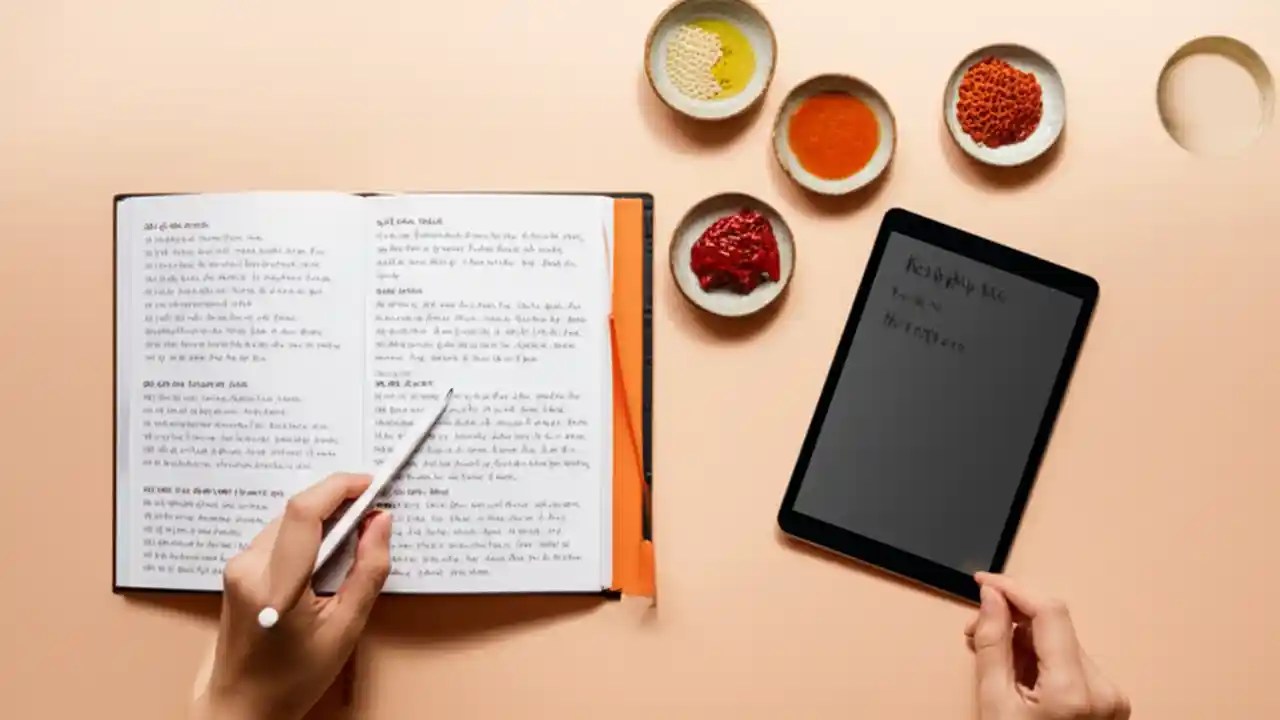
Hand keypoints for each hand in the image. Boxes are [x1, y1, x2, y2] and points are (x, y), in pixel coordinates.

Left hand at [190, 473, 392, 719]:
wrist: (242, 706)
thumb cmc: (294, 677)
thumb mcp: (346, 628)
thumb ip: (368, 571)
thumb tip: (381, 522)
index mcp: (275, 585)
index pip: (304, 513)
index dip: (339, 488)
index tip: (371, 485)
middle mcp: (248, 567)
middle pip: (297, 512)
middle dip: (337, 504)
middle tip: (372, 515)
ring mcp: (237, 567)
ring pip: (288, 521)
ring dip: (322, 520)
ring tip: (353, 542)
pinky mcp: (237, 570)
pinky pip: (278, 536)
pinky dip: (307, 535)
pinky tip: (326, 557)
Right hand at [966, 573, 1129, 719]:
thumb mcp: (994, 704)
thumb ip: (992, 644)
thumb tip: (991, 599)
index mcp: (1074, 691)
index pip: (1049, 612)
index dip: (1014, 589)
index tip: (986, 582)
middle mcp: (1103, 691)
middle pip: (1054, 626)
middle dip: (1012, 619)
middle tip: (976, 630)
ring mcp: (1111, 698)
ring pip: (1061, 642)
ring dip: (1025, 640)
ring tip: (995, 660)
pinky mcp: (1109, 701)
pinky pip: (1072, 662)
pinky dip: (1042, 659)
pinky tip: (1019, 674)